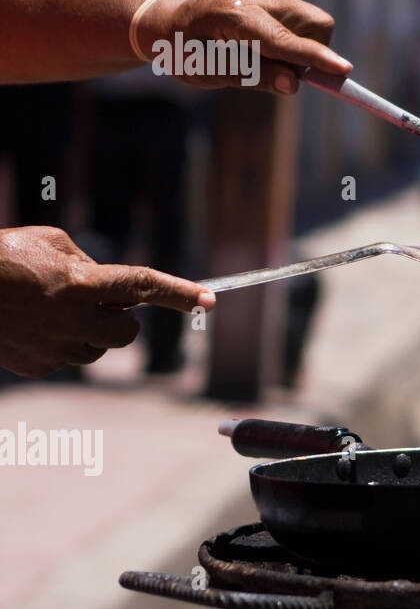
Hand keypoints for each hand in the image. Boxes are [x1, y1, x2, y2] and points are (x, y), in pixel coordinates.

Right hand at [0, 227, 214, 377]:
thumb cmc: (5, 256)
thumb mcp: (52, 243)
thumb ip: (91, 264)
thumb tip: (113, 289)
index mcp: (79, 282)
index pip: (142, 288)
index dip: (179, 293)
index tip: (209, 300)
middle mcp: (70, 319)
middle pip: (127, 334)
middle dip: (122, 321)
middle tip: (99, 304)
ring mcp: (53, 347)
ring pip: (98, 350)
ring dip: (90, 333)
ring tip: (53, 311)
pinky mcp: (37, 366)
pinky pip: (67, 359)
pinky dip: (62, 344)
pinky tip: (36, 326)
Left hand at [137, 0, 350, 93]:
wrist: (170, 20)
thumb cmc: (186, 51)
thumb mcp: (211, 73)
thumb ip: (255, 78)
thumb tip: (295, 85)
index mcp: (233, 16)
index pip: (283, 40)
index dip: (314, 58)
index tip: (343, 70)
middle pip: (314, 23)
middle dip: (314, 51)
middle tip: (285, 72)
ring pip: (314, 22)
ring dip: (304, 46)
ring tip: (267, 57)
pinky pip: (302, 19)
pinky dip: (296, 37)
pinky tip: (264, 43)